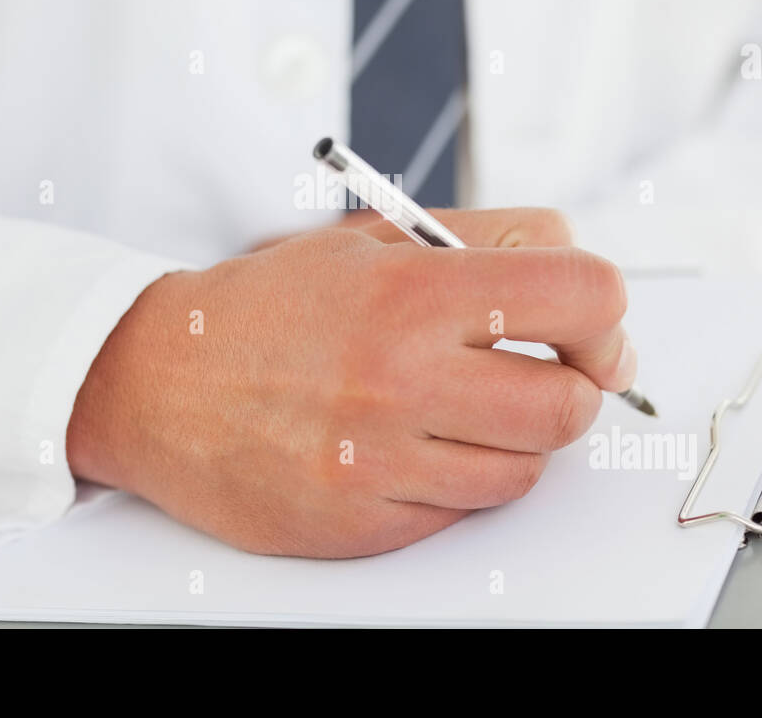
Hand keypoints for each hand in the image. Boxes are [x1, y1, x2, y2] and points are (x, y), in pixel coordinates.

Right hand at [67, 209, 634, 557]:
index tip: (589, 330)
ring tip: (459, 409)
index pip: (582, 296)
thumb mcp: (372, 240)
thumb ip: (485, 238)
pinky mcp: (359, 523)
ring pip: (524, 469)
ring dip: (511, 440)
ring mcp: (378, 461)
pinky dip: (456, 481)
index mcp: (411, 291)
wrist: (156, 380)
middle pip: (570, 404)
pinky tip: (411, 447)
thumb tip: (582, 277)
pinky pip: (463, 512)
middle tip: (535, 374)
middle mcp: (399, 378)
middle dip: (569, 389)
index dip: (605, 316)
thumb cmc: (271, 305)